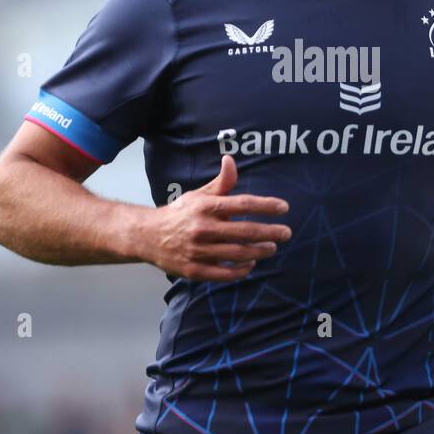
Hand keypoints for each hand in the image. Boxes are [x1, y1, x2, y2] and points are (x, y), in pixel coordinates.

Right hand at [143, 155, 291, 281]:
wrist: (147, 236)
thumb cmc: (180, 214)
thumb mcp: (198, 195)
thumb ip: (220, 183)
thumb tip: (231, 160)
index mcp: (205, 207)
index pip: (242, 204)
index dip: (266, 205)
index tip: (284, 207)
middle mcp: (203, 228)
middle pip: (245, 231)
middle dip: (270, 232)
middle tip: (286, 233)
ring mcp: (198, 251)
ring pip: (238, 254)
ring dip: (260, 251)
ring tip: (272, 247)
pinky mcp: (195, 270)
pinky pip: (225, 273)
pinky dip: (242, 269)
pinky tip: (251, 263)